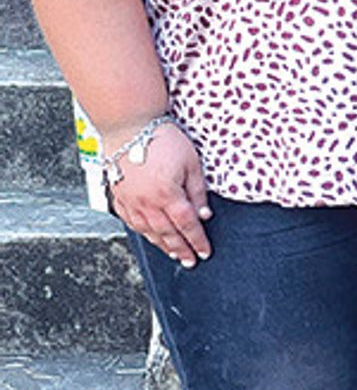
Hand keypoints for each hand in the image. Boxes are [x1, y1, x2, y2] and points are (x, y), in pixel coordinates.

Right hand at [108, 122, 211, 266]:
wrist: (130, 127)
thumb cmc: (162, 139)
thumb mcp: (191, 162)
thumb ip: (198, 191)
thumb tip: (204, 214)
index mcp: (168, 195)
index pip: (187, 225)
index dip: (197, 240)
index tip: (204, 252)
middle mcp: (147, 203)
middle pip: (167, 233)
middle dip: (181, 249)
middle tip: (190, 261)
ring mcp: (131, 202)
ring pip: (148, 231)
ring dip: (162, 245)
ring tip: (173, 253)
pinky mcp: (119, 197)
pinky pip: (132, 222)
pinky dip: (143, 232)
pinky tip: (150, 236)